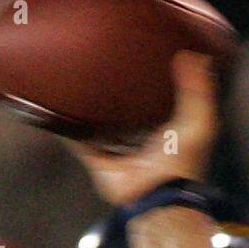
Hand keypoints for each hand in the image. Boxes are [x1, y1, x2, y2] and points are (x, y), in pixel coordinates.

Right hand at [64, 51, 219, 203]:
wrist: (156, 195)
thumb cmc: (181, 161)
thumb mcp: (198, 122)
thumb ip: (198, 90)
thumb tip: (197, 54)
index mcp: (164, 126)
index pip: (153, 96)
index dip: (147, 77)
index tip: (135, 51)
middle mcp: (139, 136)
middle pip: (122, 107)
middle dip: (112, 89)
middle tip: (96, 59)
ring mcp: (115, 148)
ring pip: (97, 121)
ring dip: (85, 105)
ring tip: (70, 76)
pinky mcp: (96, 159)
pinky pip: (75, 139)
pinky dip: (62, 126)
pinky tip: (49, 106)